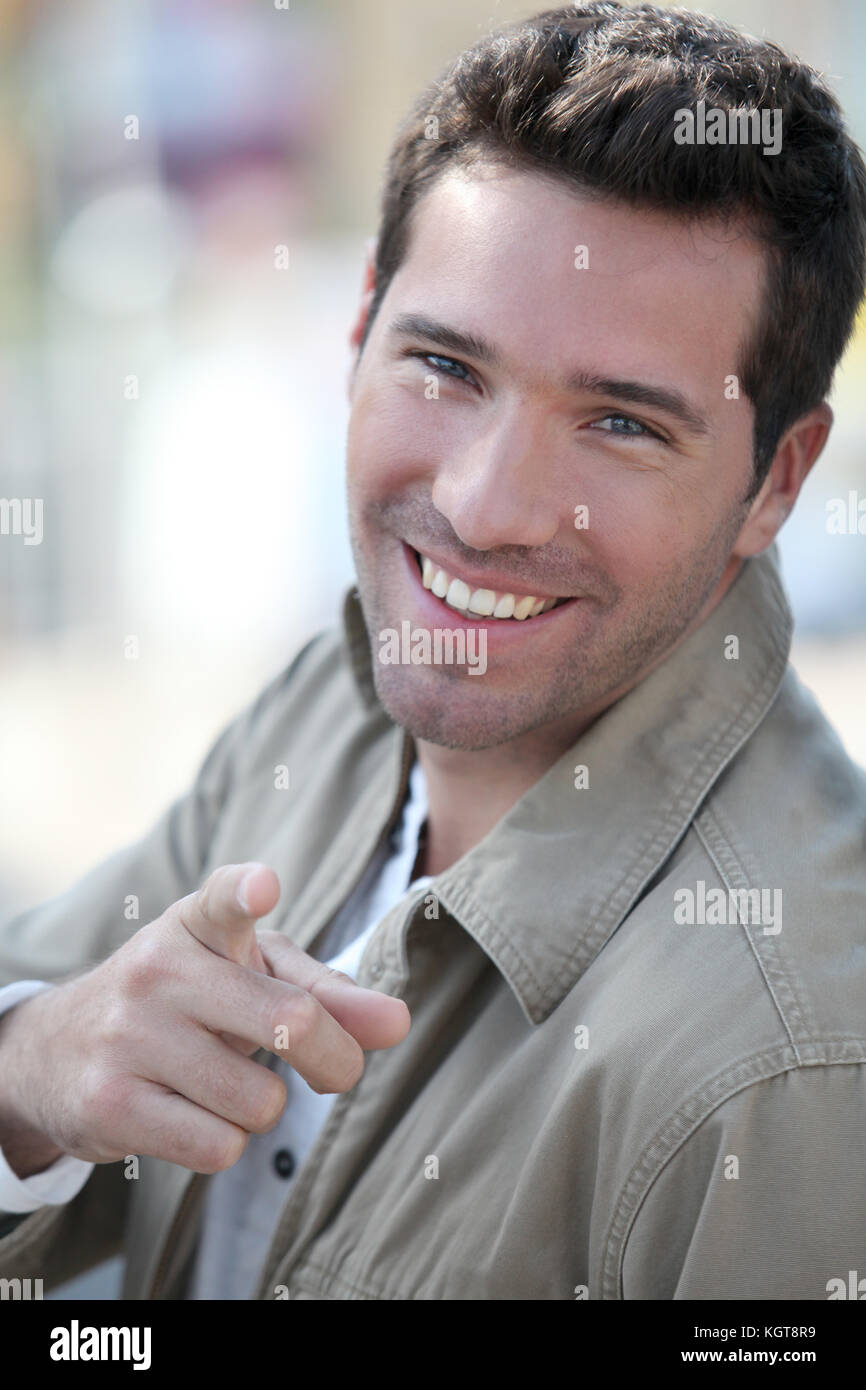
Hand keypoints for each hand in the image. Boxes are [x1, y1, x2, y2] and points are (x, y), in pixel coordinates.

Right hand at [0, 863, 409, 1177]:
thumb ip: (328, 995)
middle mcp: (159, 967)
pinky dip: (222, 1143)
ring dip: (261, 1107)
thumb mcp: (251, 976)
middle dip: (336, 1061)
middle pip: (292, 1022)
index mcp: (199, 923)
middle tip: (336, 1069)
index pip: (224, 898)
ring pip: (258, 1101)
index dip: (247, 892)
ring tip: (222, 1083)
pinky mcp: (108, 1102)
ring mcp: (128, 1035)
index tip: (264, 886)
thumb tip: (397, 1024)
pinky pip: (218, 1147)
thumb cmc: (188, 1000)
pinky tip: (188, 1114)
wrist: (58, 1049)